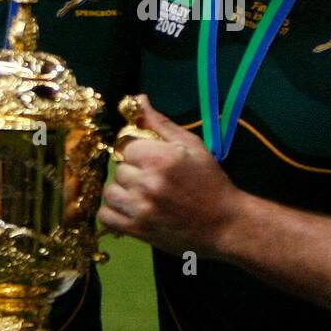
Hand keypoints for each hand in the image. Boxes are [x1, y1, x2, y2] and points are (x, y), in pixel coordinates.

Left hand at [98, 97, 237, 255]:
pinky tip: (131, 208)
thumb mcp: (191, 145)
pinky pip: (106, 216)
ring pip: (110, 192)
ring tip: (142, 194)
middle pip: (119, 169)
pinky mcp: (137, 231)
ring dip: (123, 191)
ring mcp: (140, 209)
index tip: (151, 158)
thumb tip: (138, 99)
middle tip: (152, 178)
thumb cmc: (210, 181)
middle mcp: (147, 183)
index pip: (126, 145)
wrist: (224, 223)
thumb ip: (160, 123)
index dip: (138, 151)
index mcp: (160, 158)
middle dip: (133, 171)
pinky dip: (114, 212)